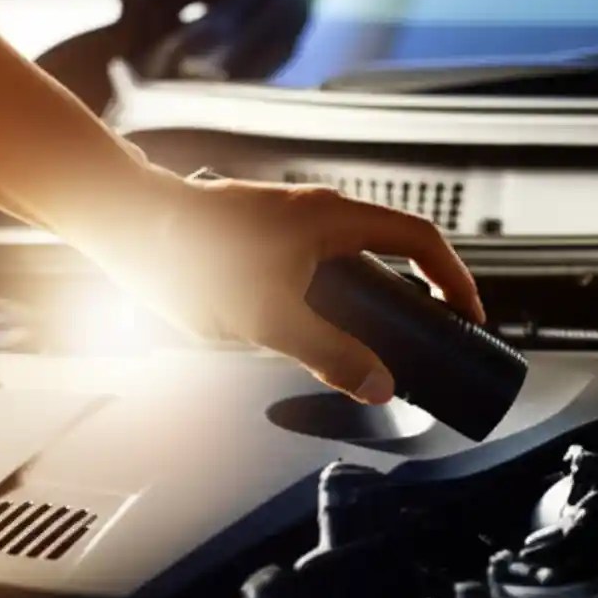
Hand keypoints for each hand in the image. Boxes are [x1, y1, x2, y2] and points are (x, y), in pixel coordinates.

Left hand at [86, 166, 484, 404]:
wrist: (129, 226)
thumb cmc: (190, 255)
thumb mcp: (268, 318)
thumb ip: (328, 354)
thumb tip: (378, 384)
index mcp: (333, 218)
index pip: (421, 240)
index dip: (455, 278)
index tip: (468, 314)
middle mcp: (318, 213)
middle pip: (393, 251)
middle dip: (418, 294)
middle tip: (429, 336)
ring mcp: (292, 223)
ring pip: (354, 263)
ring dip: (372, 302)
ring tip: (372, 347)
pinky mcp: (266, 238)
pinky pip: (321, 268)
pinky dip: (336, 300)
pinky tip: (312, 335)